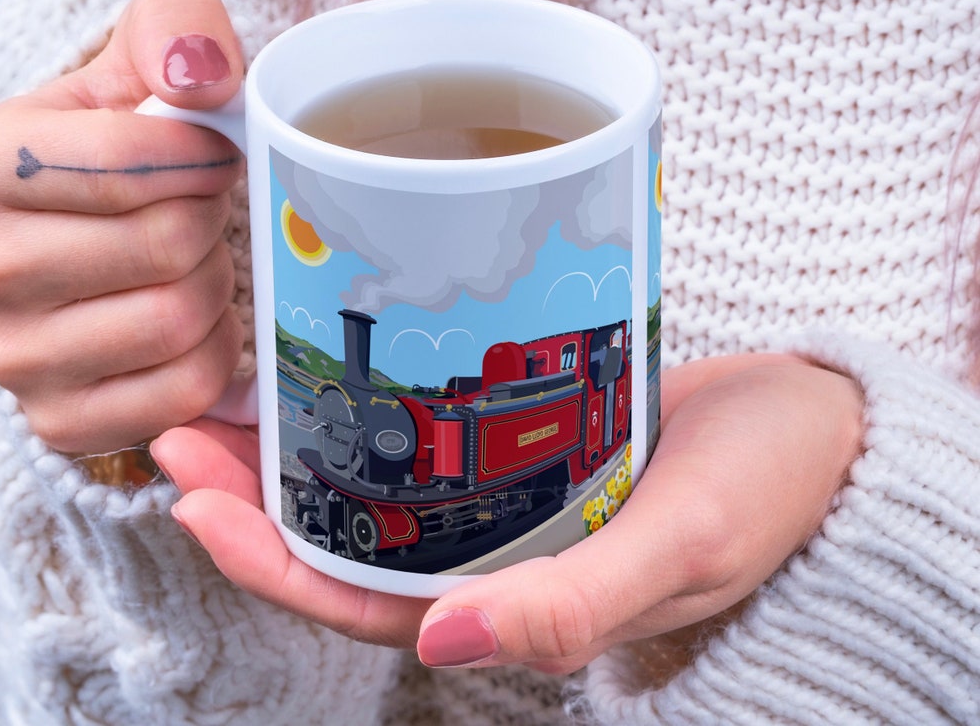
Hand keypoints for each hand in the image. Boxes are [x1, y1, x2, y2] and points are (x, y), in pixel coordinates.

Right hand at [0, 0, 246, 453]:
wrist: (106, 232)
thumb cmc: (131, 141)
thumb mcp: (145, 56)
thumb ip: (175, 27)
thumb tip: (200, 74)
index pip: (128, 160)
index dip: (202, 153)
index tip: (214, 150)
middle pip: (164, 244)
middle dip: (209, 220)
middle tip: (202, 209)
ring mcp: (11, 355)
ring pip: (176, 319)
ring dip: (213, 283)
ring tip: (192, 259)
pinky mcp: (59, 418)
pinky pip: (182, 388)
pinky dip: (213, 350)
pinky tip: (192, 317)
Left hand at [151, 354, 862, 671]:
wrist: (825, 427)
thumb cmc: (771, 491)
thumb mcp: (681, 549)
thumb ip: (570, 604)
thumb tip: (440, 646)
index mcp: (520, 600)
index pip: (364, 601)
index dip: (268, 559)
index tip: (195, 492)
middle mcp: (501, 551)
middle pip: (348, 539)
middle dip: (257, 492)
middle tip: (185, 421)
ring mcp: (513, 494)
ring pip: (380, 486)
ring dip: (303, 446)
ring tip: (232, 388)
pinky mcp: (533, 439)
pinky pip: (433, 433)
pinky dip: (376, 408)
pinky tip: (340, 366)